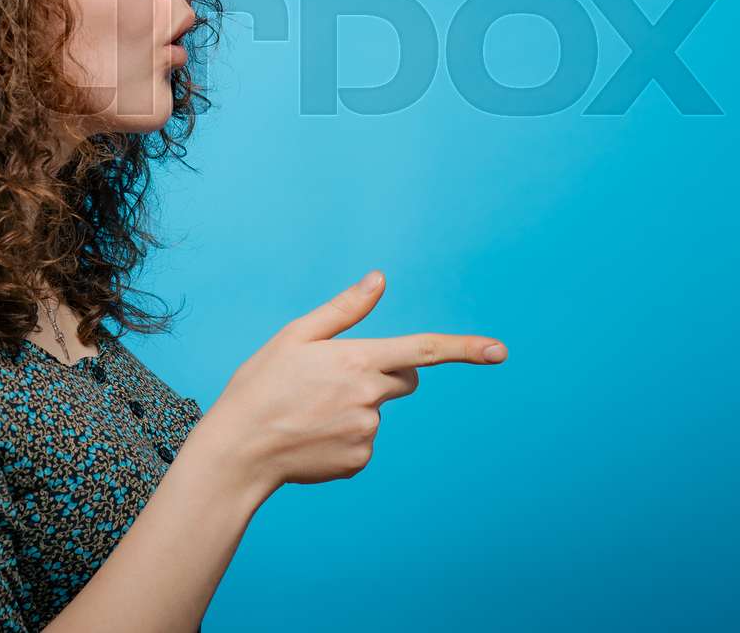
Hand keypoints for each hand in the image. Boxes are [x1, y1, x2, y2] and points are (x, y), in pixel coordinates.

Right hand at [196, 270, 506, 496]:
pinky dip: (341, 436)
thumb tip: (379, 279)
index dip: (465, 348)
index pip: (424, 350)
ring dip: (352, 407)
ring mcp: (367, 433)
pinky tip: (310, 435)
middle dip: (385, 373)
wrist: (239, 449)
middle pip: (405, 379)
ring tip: (307, 411)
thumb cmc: (261, 384)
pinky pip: (362, 441)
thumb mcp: (295, 336)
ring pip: (375, 411)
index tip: (500, 351)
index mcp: (357, 359)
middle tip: (335, 378)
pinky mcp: (359, 460)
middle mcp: (369, 397)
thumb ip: (344, 310)